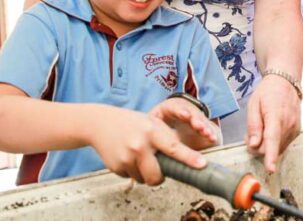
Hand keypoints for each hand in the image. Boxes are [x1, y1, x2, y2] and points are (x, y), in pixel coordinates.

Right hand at [87, 105, 204, 184]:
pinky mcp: (116, 166)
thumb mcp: (152, 123)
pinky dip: (132, 170)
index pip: (174, 147)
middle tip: (158, 170)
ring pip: (144, 179)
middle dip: (159, 177)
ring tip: (138, 155)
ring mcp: (126, 157)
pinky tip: (127, 156)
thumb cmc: (132, 123)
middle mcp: (140, 145)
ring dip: (144, 172)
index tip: (201, 164)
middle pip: (157, 175)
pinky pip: (132, 177)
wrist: (100, 123)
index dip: (189, 158)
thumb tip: (184, 158)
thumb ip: (166, 139)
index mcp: (152, 131)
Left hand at [150, 97, 220, 148]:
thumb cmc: (154, 137)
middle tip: (199, 127)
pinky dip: (211, 134)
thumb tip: (150, 148)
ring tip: (207, 134)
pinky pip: (209, 128)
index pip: (173, 106)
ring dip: (204, 126)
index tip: (186, 116)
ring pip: (200, 120)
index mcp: (166, 110)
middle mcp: (182, 111)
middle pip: (190, 112)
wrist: (165, 141)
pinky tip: (212, 139)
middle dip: (195, 119)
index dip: (180, 111)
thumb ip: (154, 139)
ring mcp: (194, 118)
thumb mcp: (152, 135)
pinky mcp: (204, 127)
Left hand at [245, 74, 301, 172]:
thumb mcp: (254, 104)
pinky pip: (283, 144)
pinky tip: (272, 129)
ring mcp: (295, 128)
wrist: (286, 82)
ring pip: (277, 148)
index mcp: (275, 115)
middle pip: (271, 147)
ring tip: (263, 128)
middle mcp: (288, 124)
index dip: (270, 155)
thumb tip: (253, 144)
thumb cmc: (268, 92)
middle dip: (258, 147)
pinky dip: (275, 142)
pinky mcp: (297, 131)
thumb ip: (253, 125)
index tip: (270, 168)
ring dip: (267, 145)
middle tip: (251, 135)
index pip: (272, 138)